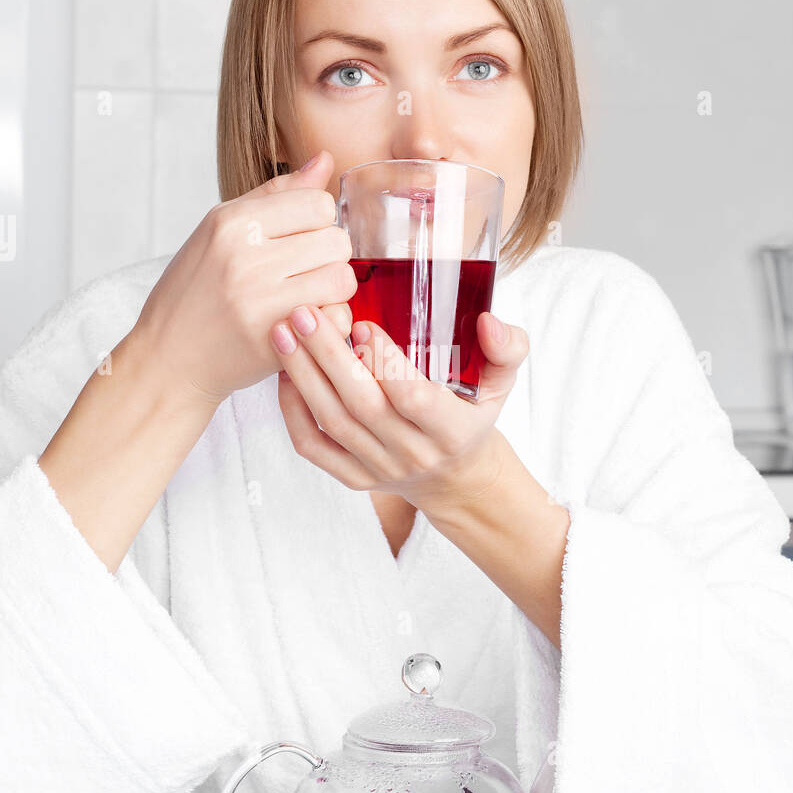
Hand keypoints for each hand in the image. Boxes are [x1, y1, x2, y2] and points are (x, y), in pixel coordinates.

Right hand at [129, 151, 356, 408]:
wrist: (168, 359)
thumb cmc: (194, 291)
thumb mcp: (220, 230)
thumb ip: (277, 195)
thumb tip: (324, 159)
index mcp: (232, 222)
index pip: (319, 203)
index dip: (318, 222)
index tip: (301, 239)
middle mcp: (246, 257)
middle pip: (337, 240)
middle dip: (329, 255)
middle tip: (304, 271)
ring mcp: (261, 300)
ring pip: (343, 278)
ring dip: (333, 288)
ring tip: (307, 294)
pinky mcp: (276, 340)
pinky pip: (335, 319)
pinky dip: (329, 322)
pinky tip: (306, 322)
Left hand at [270, 303, 529, 512]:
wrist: (455, 479)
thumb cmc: (472, 416)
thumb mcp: (503, 384)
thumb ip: (507, 349)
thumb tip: (488, 321)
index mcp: (452, 430)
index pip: (413, 398)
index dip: (385, 362)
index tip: (363, 324)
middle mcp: (413, 453)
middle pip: (362, 405)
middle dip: (329, 356)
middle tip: (306, 313)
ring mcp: (379, 468)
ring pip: (332, 422)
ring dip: (303, 375)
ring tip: (284, 333)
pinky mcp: (352, 477)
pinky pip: (313, 447)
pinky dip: (292, 411)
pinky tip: (285, 373)